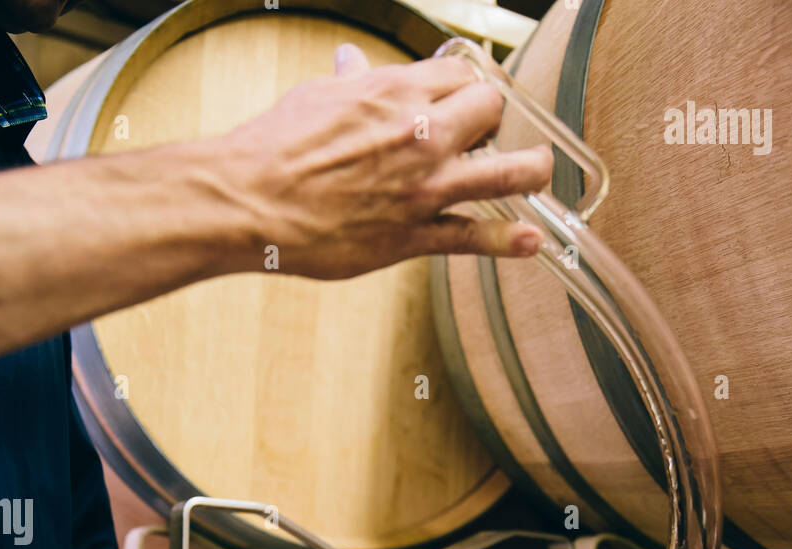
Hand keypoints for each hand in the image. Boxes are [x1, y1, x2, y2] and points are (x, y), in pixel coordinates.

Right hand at [217, 43, 552, 278]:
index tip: (473, 101)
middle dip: (499, 121)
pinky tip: (533, 240)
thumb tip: (356, 64)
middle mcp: (421, 134)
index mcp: (397, 92)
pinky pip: (472, 237)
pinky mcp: (412, 234)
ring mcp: (423, 187)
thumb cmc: (276, 147)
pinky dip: (508, 241)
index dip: (472, 87)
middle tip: (493, 137)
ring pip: (505, 173)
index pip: (464, 75)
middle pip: (493, 112)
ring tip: (539, 173)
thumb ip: (352, 84)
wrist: (252, 199)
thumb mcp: (318, 96)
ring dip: (531, 171)